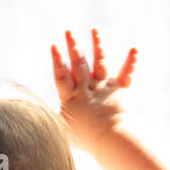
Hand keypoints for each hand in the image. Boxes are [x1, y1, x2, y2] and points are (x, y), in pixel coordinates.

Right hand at [51, 28, 137, 154]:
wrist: (111, 139)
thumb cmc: (86, 139)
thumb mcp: (61, 130)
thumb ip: (51, 117)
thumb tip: (35, 111)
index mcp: (72, 97)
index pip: (61, 75)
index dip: (57, 61)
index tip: (54, 45)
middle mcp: (88, 88)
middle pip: (79, 63)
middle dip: (73, 46)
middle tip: (69, 31)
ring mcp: (105, 87)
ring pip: (100, 61)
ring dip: (98, 44)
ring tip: (96, 29)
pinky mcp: (121, 90)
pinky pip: (126, 73)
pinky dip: (131, 60)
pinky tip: (134, 48)